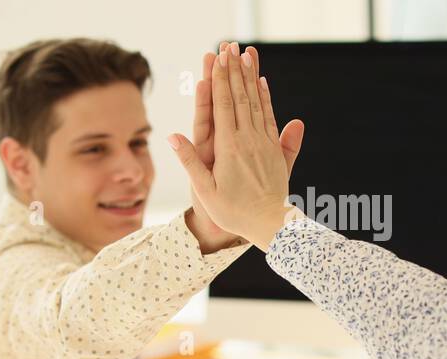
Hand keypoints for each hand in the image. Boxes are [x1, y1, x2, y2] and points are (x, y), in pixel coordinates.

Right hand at [170, 42, 304, 250]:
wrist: (270, 224)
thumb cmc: (233, 212)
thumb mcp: (205, 191)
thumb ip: (190, 162)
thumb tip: (172, 137)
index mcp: (229, 148)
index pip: (223, 106)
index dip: (219, 80)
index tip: (217, 58)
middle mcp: (248, 140)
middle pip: (240, 98)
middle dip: (233, 70)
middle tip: (229, 46)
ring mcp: (263, 143)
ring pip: (256, 103)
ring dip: (250, 77)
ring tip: (246, 55)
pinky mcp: (274, 149)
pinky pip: (269, 117)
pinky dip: (265, 98)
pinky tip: (263, 83)